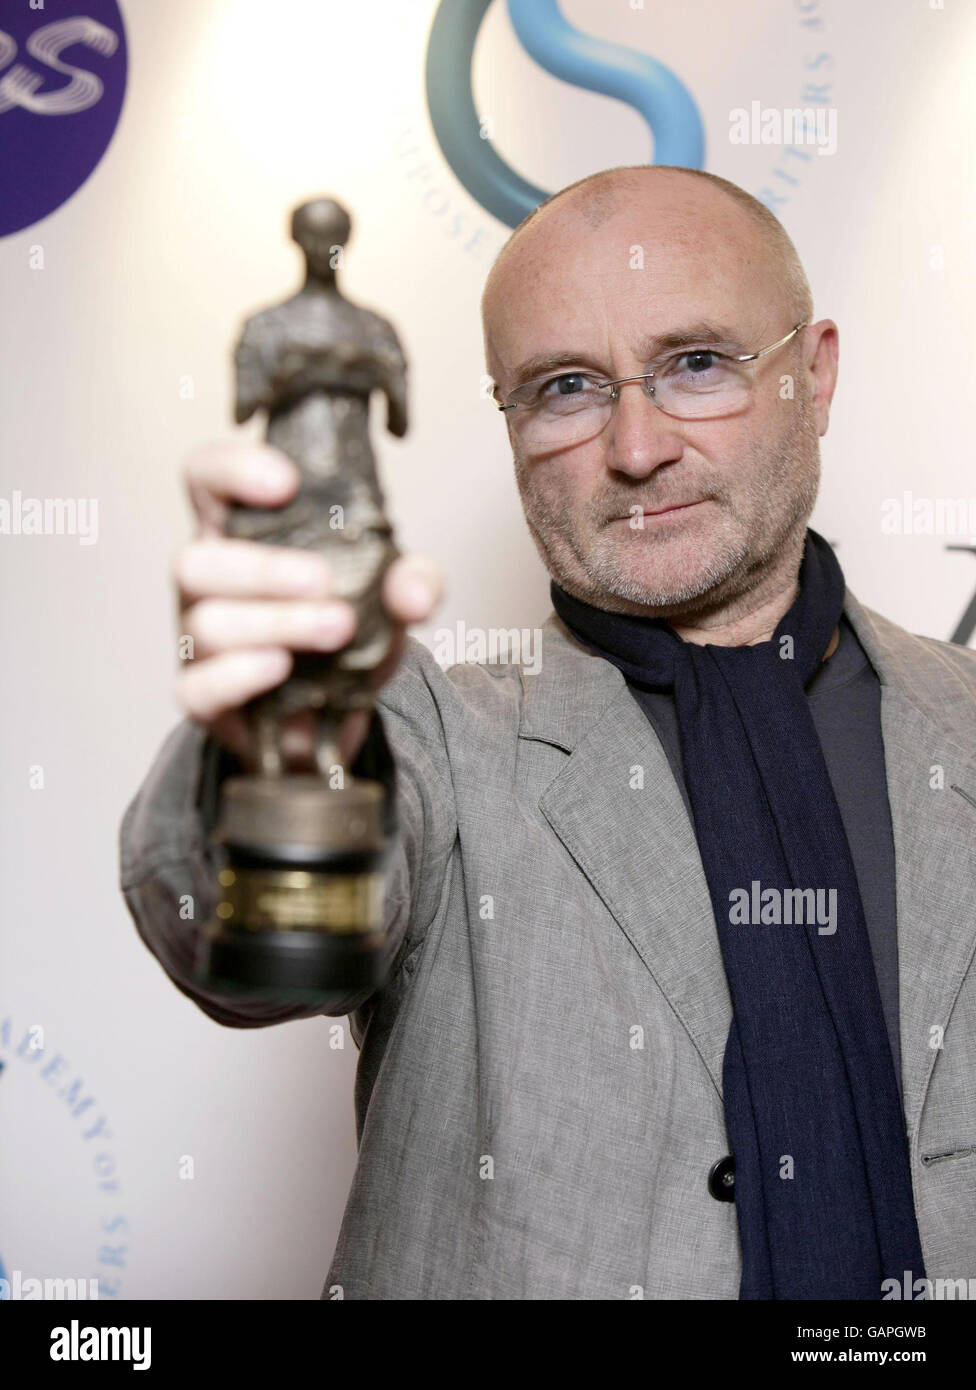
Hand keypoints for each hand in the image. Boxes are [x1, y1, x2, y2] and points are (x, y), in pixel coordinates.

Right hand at [174, 440, 442, 768]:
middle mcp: (208, 584)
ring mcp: (198, 642)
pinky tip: (281, 668)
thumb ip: (412, 583)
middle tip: (326, 582)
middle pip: (194, 560)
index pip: (206, 479)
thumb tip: (414, 591)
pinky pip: (197, 687)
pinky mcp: (203, 697)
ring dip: (276, 622)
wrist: (336, 715)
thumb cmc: (345, 635)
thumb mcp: (390, 599)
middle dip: (264, 570)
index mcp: (241, 535)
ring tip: (337, 629)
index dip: (232, 470)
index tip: (287, 482)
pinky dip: (240, 675)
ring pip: (206, 623)